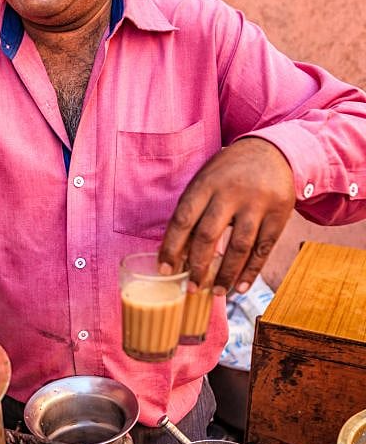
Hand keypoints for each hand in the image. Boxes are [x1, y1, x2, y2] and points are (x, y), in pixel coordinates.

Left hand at [158, 138, 295, 293]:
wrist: (273, 151)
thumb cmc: (229, 173)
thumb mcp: (207, 180)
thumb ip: (193, 211)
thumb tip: (177, 254)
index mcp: (206, 183)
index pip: (183, 219)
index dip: (171, 247)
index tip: (165, 271)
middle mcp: (231, 192)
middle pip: (209, 235)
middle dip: (197, 267)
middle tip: (191, 288)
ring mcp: (257, 203)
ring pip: (239, 246)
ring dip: (225, 274)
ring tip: (216, 293)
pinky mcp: (279, 214)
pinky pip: (263, 249)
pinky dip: (251, 272)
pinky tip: (240, 287)